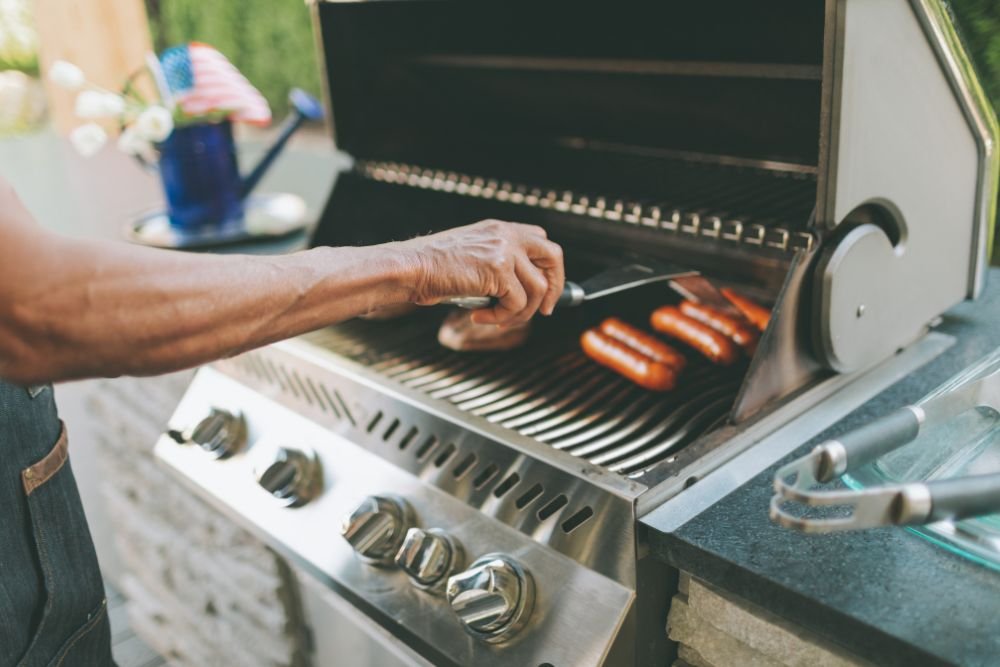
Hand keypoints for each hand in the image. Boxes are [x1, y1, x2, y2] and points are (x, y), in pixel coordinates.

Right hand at [400, 219, 564, 325]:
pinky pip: (517, 303)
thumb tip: (521, 294)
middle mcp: (506, 234)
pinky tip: (480, 317)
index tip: (545, 291)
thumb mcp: (470, 256)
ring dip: (522, 313)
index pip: (541, 241)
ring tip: (498, 320)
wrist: (410, 267)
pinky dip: (502, 317)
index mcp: (500, 228)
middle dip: (555, 288)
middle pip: (553, 257)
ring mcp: (505, 250)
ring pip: (538, 289)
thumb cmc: (431, 268)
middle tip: (545, 311)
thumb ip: (497, 264)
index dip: (549, 268)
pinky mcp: (498, 270)